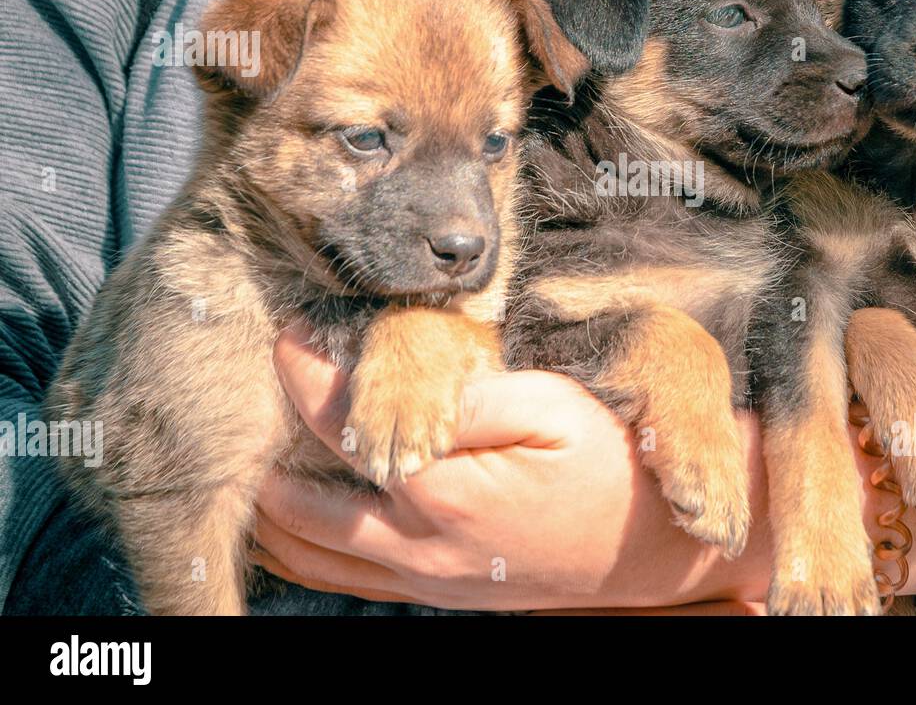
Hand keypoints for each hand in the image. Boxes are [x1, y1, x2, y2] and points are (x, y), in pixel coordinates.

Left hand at [255, 326, 915, 611]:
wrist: (646, 543)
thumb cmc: (607, 463)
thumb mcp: (552, 411)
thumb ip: (466, 401)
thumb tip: (394, 385)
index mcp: (444, 495)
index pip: (341, 431)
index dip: (306, 376)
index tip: (291, 330)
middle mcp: (418, 549)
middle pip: (299, 501)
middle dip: (272, 438)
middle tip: (271, 382)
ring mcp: (420, 579)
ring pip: (306, 549)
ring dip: (273, 494)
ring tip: (265, 438)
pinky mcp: (429, 588)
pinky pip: (335, 577)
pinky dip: (296, 542)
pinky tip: (285, 506)